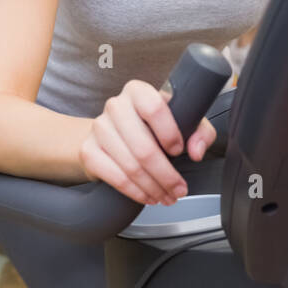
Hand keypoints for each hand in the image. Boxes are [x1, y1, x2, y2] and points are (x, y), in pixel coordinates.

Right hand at [77, 79, 215, 204]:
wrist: (112, 133)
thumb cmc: (151, 125)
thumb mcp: (181, 120)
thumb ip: (199, 131)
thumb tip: (196, 151)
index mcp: (139, 91)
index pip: (154, 108)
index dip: (169, 133)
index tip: (179, 151)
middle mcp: (116, 106)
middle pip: (143, 146)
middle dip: (166, 175)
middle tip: (179, 190)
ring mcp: (99, 128)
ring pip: (130, 166)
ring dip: (153, 187)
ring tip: (167, 196)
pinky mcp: (88, 151)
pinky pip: (115, 177)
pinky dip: (135, 192)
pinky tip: (148, 196)